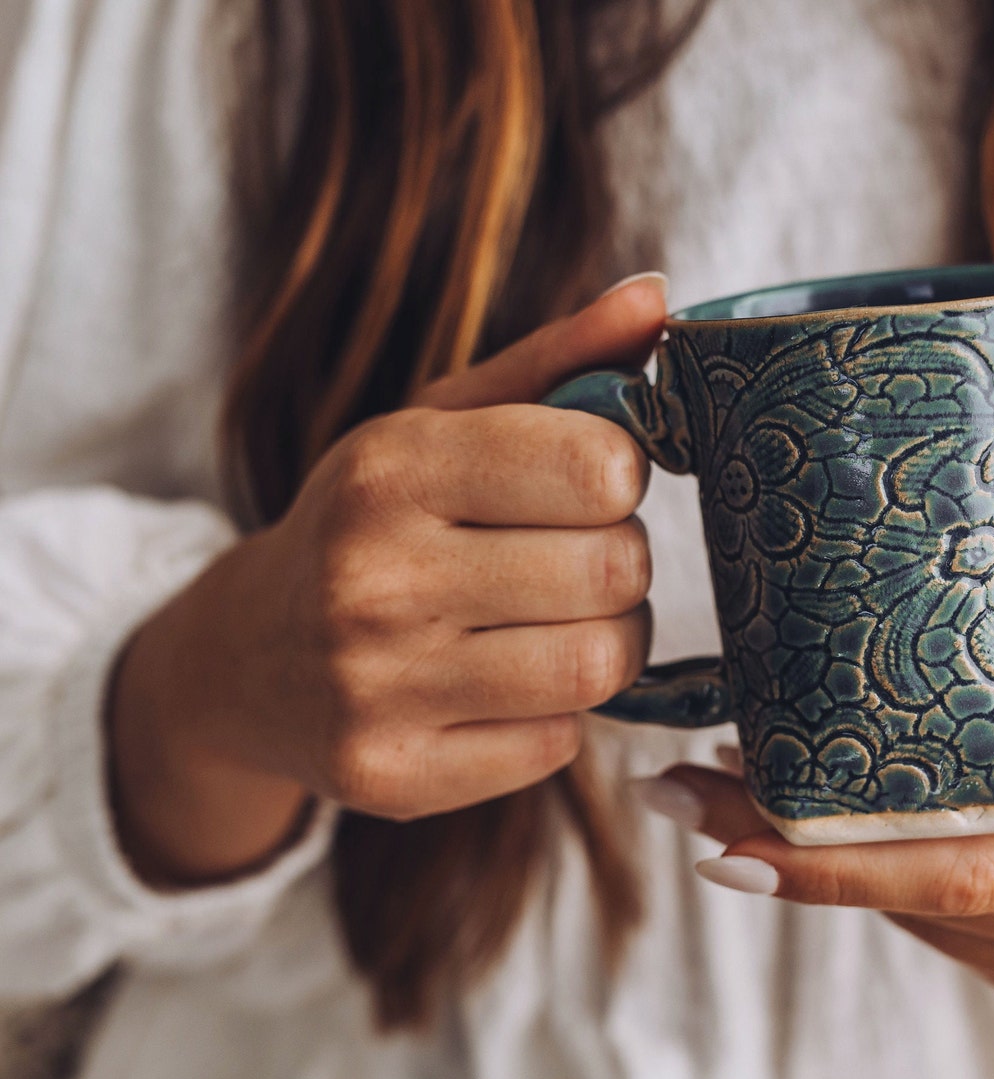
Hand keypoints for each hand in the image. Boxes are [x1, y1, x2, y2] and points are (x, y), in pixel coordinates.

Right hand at [111, 276, 668, 884]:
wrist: (246, 658)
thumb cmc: (374, 521)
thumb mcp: (442, 424)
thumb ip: (559, 362)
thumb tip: (661, 297)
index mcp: (391, 469)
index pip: (600, 464)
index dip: (620, 477)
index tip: (588, 483)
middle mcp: (374, 579)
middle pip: (615, 569)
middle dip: (620, 563)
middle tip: (575, 560)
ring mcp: (376, 689)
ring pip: (598, 666)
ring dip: (609, 642)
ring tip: (562, 623)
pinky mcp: (392, 779)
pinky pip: (556, 746)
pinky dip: (556, 717)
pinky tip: (505, 688)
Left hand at [664, 427, 993, 1027]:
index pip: (973, 865)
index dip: (838, 859)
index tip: (722, 829)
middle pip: (920, 904)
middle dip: (787, 852)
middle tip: (678, 784)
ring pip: (930, 931)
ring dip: (825, 868)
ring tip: (724, 791)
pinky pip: (964, 947)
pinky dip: (891, 892)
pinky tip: (826, 833)